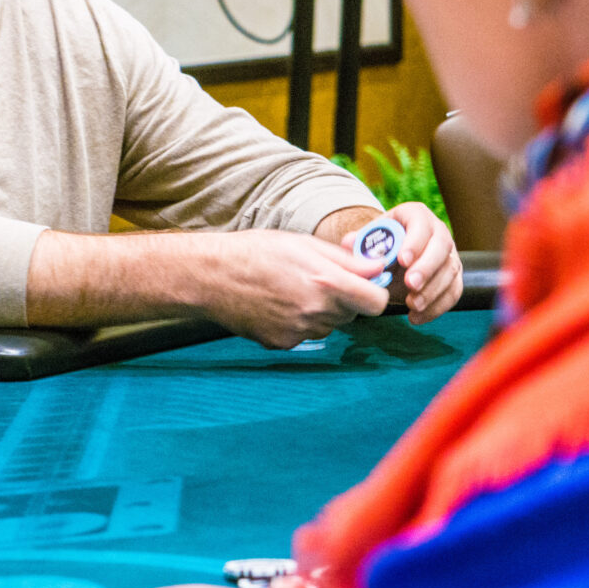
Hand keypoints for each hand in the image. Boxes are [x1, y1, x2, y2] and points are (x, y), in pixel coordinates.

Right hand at [204, 230, 390, 348]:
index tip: (363, 284)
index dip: (374, 292)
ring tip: (291, 289)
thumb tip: (378, 267)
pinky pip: (304, 334)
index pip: (376, 302)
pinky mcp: (282, 343)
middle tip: (317, 280)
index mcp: (326, 283)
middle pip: (352, 315)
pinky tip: (276, 304)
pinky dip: (297, 322)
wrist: (210, 277)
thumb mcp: (302, 244)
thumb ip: (345, 259)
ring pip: (328, 325)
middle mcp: (315, 312)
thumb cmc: (255, 252)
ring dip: (320, 311)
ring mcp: (298, 331)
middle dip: (344, 299)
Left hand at [343, 202, 461, 324]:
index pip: (421, 224)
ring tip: (413, 305)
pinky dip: (437, 307)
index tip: (402, 260)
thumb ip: (358, 241)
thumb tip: (349, 242)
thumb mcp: (368, 238)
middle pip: (441, 247)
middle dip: (427, 268)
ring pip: (450, 271)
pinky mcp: (453, 276)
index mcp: (416, 216)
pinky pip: (453, 292)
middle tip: (410, 285)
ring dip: (433, 291)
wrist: (392, 258)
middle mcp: (438, 231)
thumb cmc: (380, 245)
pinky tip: (417, 316)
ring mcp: (449, 254)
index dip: (415, 242)